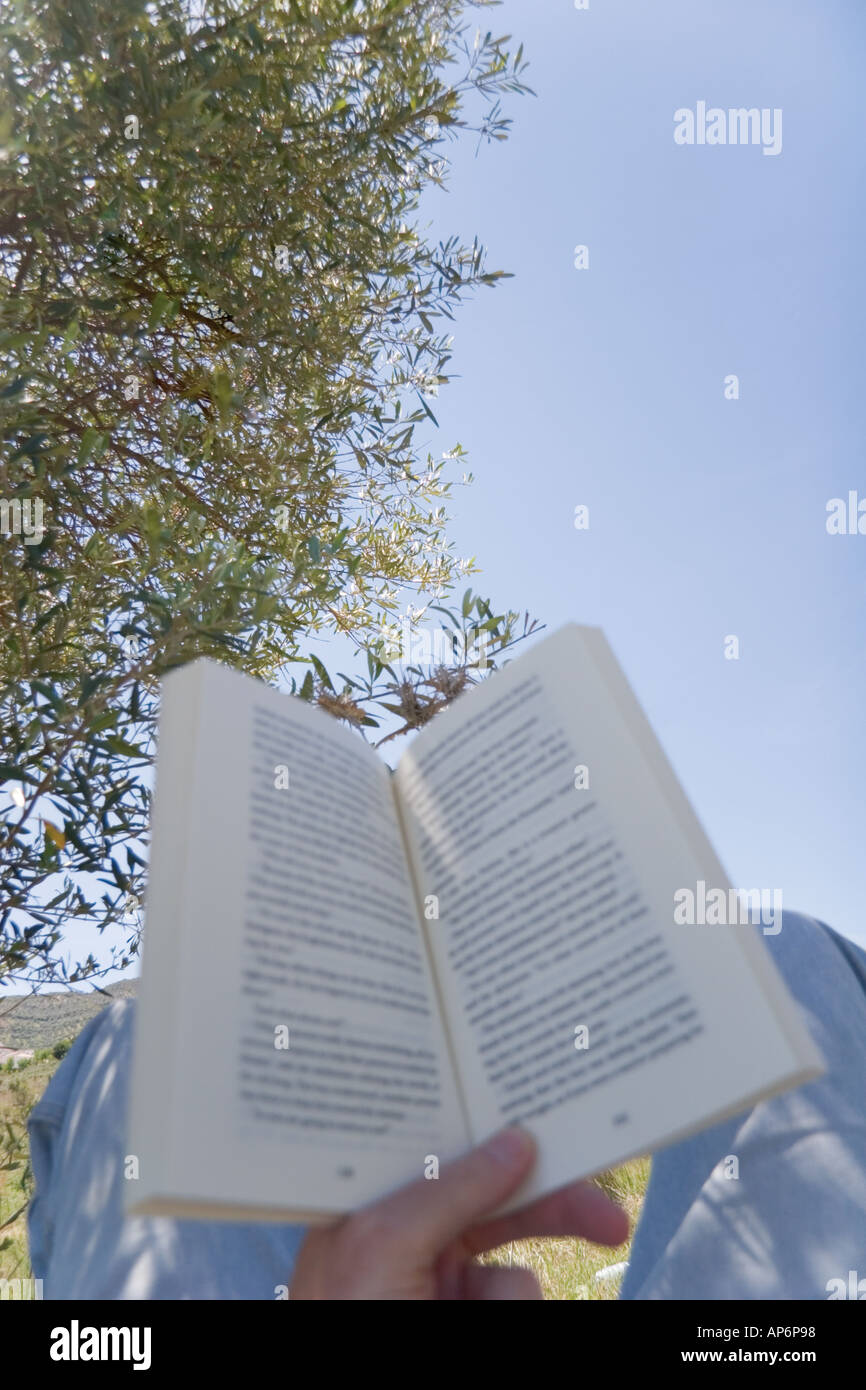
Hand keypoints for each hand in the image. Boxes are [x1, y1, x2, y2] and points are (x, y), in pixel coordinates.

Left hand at [289, 1125, 628, 1298]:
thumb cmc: (345, 1315)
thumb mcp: (384, 1247)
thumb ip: (448, 1190)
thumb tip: (515, 1141)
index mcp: (372, 1199)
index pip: (439, 1142)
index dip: (489, 1123)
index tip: (548, 1113)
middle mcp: (406, 1233)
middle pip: (496, 1196)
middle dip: (552, 1206)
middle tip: (609, 1220)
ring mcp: (438, 1280)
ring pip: (515, 1268)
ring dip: (511, 1294)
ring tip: (481, 1300)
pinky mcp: (467, 1310)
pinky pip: (518, 1294)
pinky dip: (511, 1305)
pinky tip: (482, 1311)